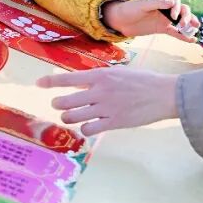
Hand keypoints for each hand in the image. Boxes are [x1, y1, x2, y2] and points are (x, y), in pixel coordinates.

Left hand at [36, 67, 180, 134]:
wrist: (165, 94)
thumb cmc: (144, 81)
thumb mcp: (119, 73)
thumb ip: (99, 79)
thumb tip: (81, 83)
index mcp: (100, 75)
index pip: (67, 78)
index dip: (50, 82)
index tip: (38, 84)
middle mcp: (99, 91)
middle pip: (65, 101)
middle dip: (58, 104)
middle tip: (60, 105)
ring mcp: (105, 108)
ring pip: (72, 117)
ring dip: (68, 118)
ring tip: (71, 116)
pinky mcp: (113, 122)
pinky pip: (88, 129)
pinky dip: (85, 129)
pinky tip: (89, 127)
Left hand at [102, 0, 200, 40]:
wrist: (120, 21)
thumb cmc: (129, 9)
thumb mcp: (142, 4)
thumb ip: (156, 3)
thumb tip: (172, 2)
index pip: (175, 1)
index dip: (177, 8)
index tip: (173, 16)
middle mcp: (165, 9)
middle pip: (182, 10)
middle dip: (186, 16)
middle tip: (183, 24)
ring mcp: (165, 19)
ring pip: (181, 21)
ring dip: (189, 24)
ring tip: (195, 29)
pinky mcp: (162, 29)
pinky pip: (175, 33)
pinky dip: (183, 36)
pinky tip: (192, 40)